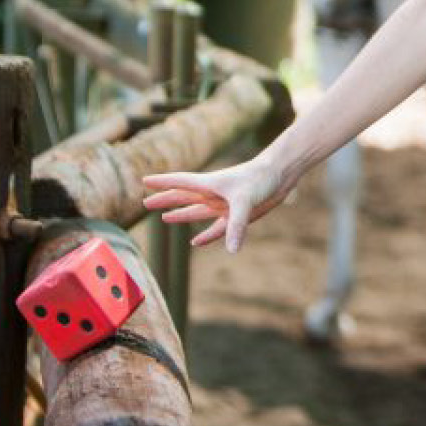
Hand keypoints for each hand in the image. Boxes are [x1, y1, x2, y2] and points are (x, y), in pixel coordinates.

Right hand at [142, 156, 289, 252]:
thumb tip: (232, 249)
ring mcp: (224, 204)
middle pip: (183, 197)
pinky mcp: (236, 215)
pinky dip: (206, 236)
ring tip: (165, 218)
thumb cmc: (260, 179)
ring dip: (182, 215)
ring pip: (196, 211)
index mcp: (209, 184)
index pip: (180, 182)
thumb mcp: (246, 201)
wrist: (281, 176)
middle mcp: (213, 194)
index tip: (144, 181)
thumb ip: (236, 225)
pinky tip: (195, 242)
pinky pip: (217, 228)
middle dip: (165, 200)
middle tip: (145, 203)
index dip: (162, 182)